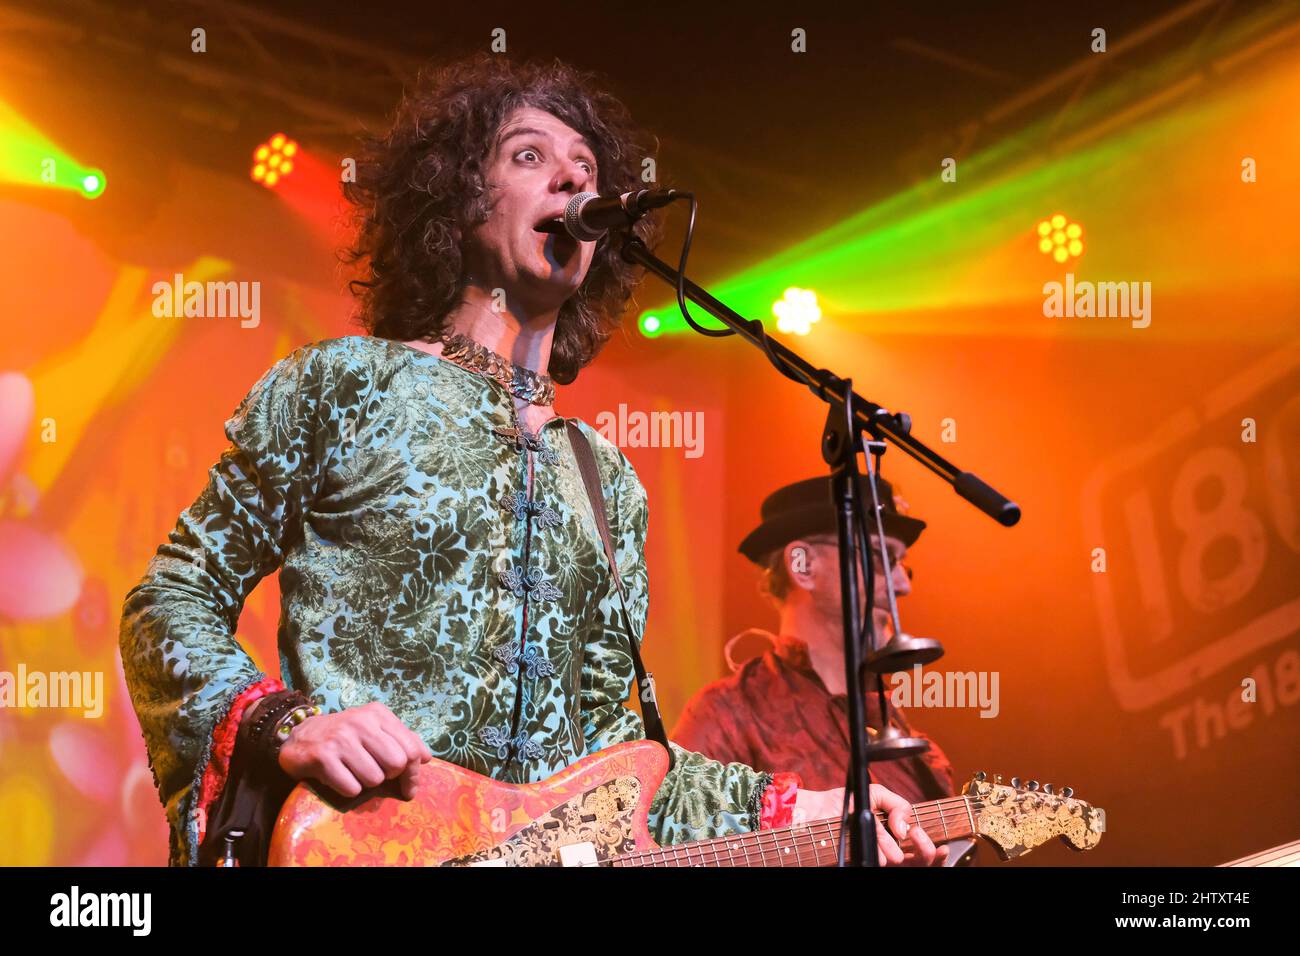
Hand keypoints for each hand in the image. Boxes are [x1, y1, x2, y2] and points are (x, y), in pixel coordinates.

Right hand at [277, 701, 432, 799]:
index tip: (408, 786)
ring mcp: (341, 738)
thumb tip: (426, 758)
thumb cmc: (345, 736)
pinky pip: (351, 788)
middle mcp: (361, 722)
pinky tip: (339, 777)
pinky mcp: (323, 757)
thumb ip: (403, 740)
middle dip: (389, 776)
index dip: (413, 773)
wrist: (299, 736)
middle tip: (375, 774)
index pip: (411, 749)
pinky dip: (348, 790)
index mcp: (378, 714)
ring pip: (374, 778)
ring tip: (354, 772)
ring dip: (366, 783)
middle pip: (396, 763)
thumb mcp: (375, 730)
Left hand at [794, 785, 947, 865]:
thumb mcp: (874, 794)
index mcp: (895, 834)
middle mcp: (890, 850)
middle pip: (922, 860)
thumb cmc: (840, 804)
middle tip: (913, 835)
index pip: (924, 848)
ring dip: (898, 850)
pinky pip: (877, 863)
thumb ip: (897, 804)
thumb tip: (905, 826)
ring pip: (906, 864)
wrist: (810, 812)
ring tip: (885, 840)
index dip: (937, 849)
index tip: (944, 846)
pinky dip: (881, 855)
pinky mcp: (861, 861)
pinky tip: (880, 851)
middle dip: (925, 848)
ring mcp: (876, 857)